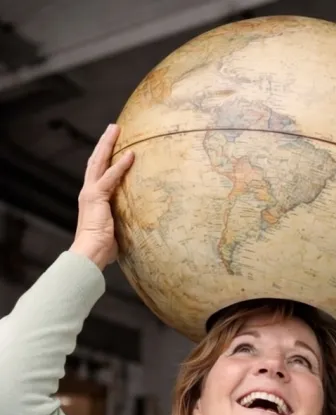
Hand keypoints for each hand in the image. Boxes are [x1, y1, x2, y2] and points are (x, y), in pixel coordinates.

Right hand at [70, 124, 133, 270]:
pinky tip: (130, 155)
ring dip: (108, 144)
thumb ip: (121, 223)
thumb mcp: (114, 231)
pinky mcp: (97, 197)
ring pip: (99, 162)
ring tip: (116, 129)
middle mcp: (89, 192)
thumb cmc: (102, 248)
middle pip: (96, 161)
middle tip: (113, 129)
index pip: (98, 174)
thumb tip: (134, 228)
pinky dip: (121, 166)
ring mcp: (91, 193)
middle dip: (105, 144)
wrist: (90, 253)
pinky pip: (110, 177)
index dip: (104, 159)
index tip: (112, 147)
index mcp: (92, 199)